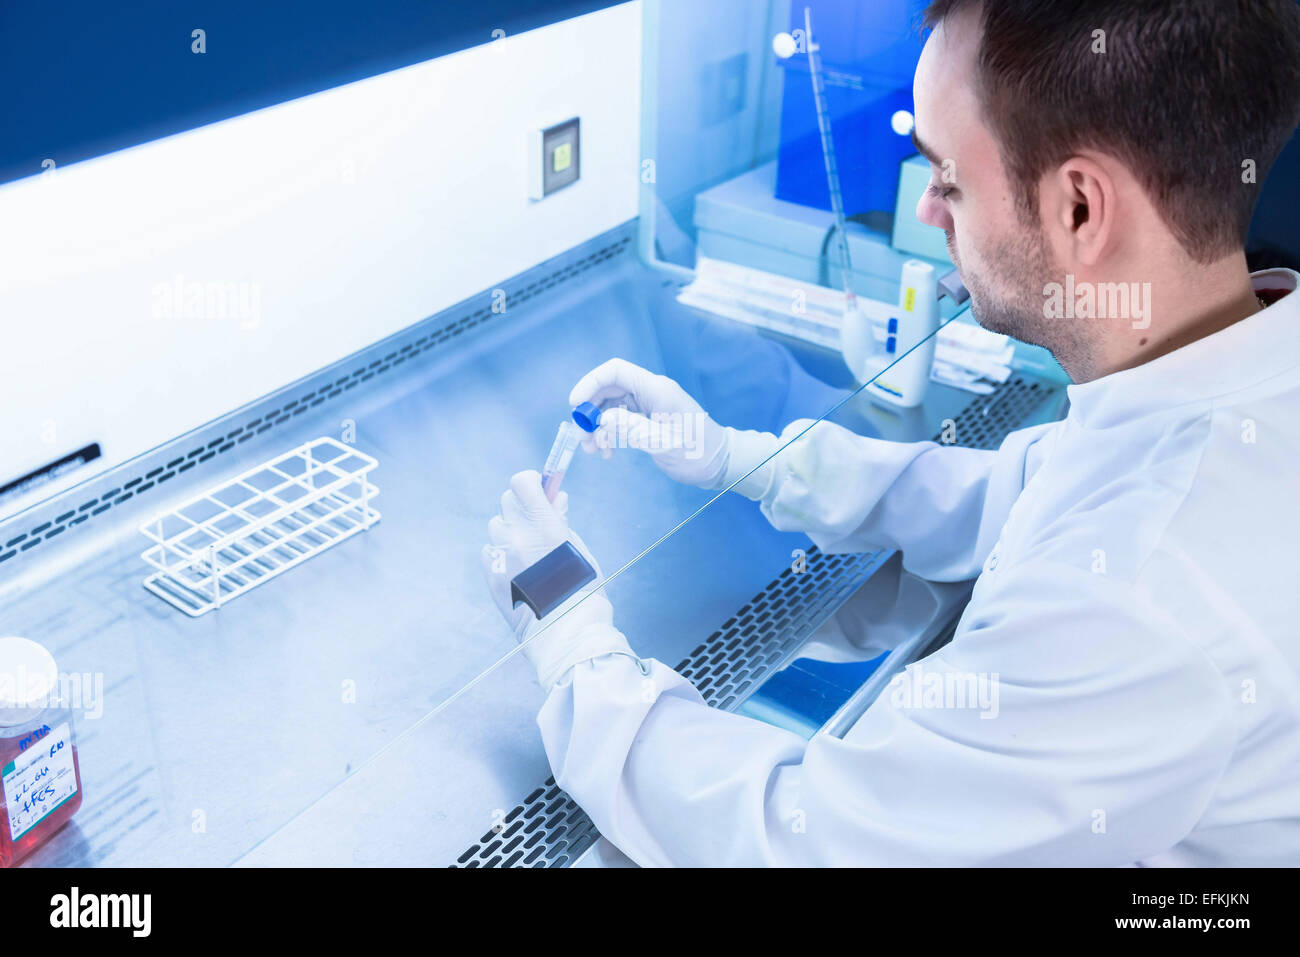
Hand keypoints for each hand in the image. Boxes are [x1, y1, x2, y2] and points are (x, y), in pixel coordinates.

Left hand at [482, 471, 631, 689]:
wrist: (565, 632)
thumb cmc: (582, 591)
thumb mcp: (579, 550)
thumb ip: (561, 521)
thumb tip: (557, 499)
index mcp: (544, 526)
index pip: (521, 483)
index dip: (529, 482)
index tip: (537, 488)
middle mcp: (518, 537)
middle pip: (507, 502)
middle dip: (521, 507)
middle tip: (535, 521)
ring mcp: (501, 557)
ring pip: (496, 527)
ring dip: (510, 531)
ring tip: (527, 550)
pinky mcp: (491, 576)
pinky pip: (489, 552)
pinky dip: (500, 553)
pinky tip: (517, 567)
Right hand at [568, 359, 729, 487]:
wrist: (718, 465)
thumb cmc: (697, 453)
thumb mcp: (663, 443)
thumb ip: (631, 428)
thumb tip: (602, 418)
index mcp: (656, 390)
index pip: (615, 371)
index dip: (591, 383)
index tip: (575, 405)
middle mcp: (650, 393)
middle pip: (608, 390)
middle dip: (591, 411)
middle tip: (582, 437)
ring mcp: (649, 406)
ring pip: (611, 407)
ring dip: (597, 426)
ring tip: (593, 449)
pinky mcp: (648, 420)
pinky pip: (620, 420)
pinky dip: (609, 434)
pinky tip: (607, 452)